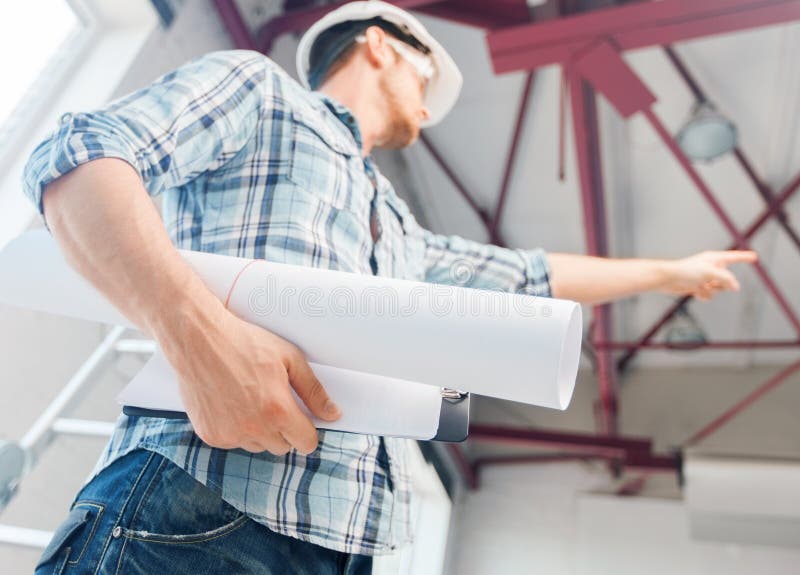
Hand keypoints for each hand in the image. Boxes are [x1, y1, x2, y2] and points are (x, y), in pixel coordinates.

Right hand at [156, 300, 340, 455]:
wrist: (198, 340)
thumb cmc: (245, 343)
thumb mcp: (289, 359)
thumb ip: (314, 390)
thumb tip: (333, 414)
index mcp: (278, 411)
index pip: (306, 444)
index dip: (307, 430)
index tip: (301, 418)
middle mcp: (254, 429)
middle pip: (282, 447)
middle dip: (283, 429)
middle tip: (272, 401)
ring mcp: (229, 435)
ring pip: (257, 446)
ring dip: (259, 431)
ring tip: (248, 398)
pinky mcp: (209, 435)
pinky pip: (232, 442)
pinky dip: (234, 428)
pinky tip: (230, 403)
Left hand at [661, 250, 757, 300]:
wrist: (667, 279)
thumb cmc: (686, 271)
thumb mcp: (709, 273)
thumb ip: (726, 279)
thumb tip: (736, 287)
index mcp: (714, 259)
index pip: (734, 257)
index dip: (745, 257)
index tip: (755, 257)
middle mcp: (711, 267)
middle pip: (728, 279)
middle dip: (722, 284)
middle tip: (710, 282)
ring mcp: (705, 278)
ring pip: (719, 289)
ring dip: (711, 291)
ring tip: (700, 286)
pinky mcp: (698, 286)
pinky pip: (709, 295)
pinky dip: (703, 295)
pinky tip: (694, 292)